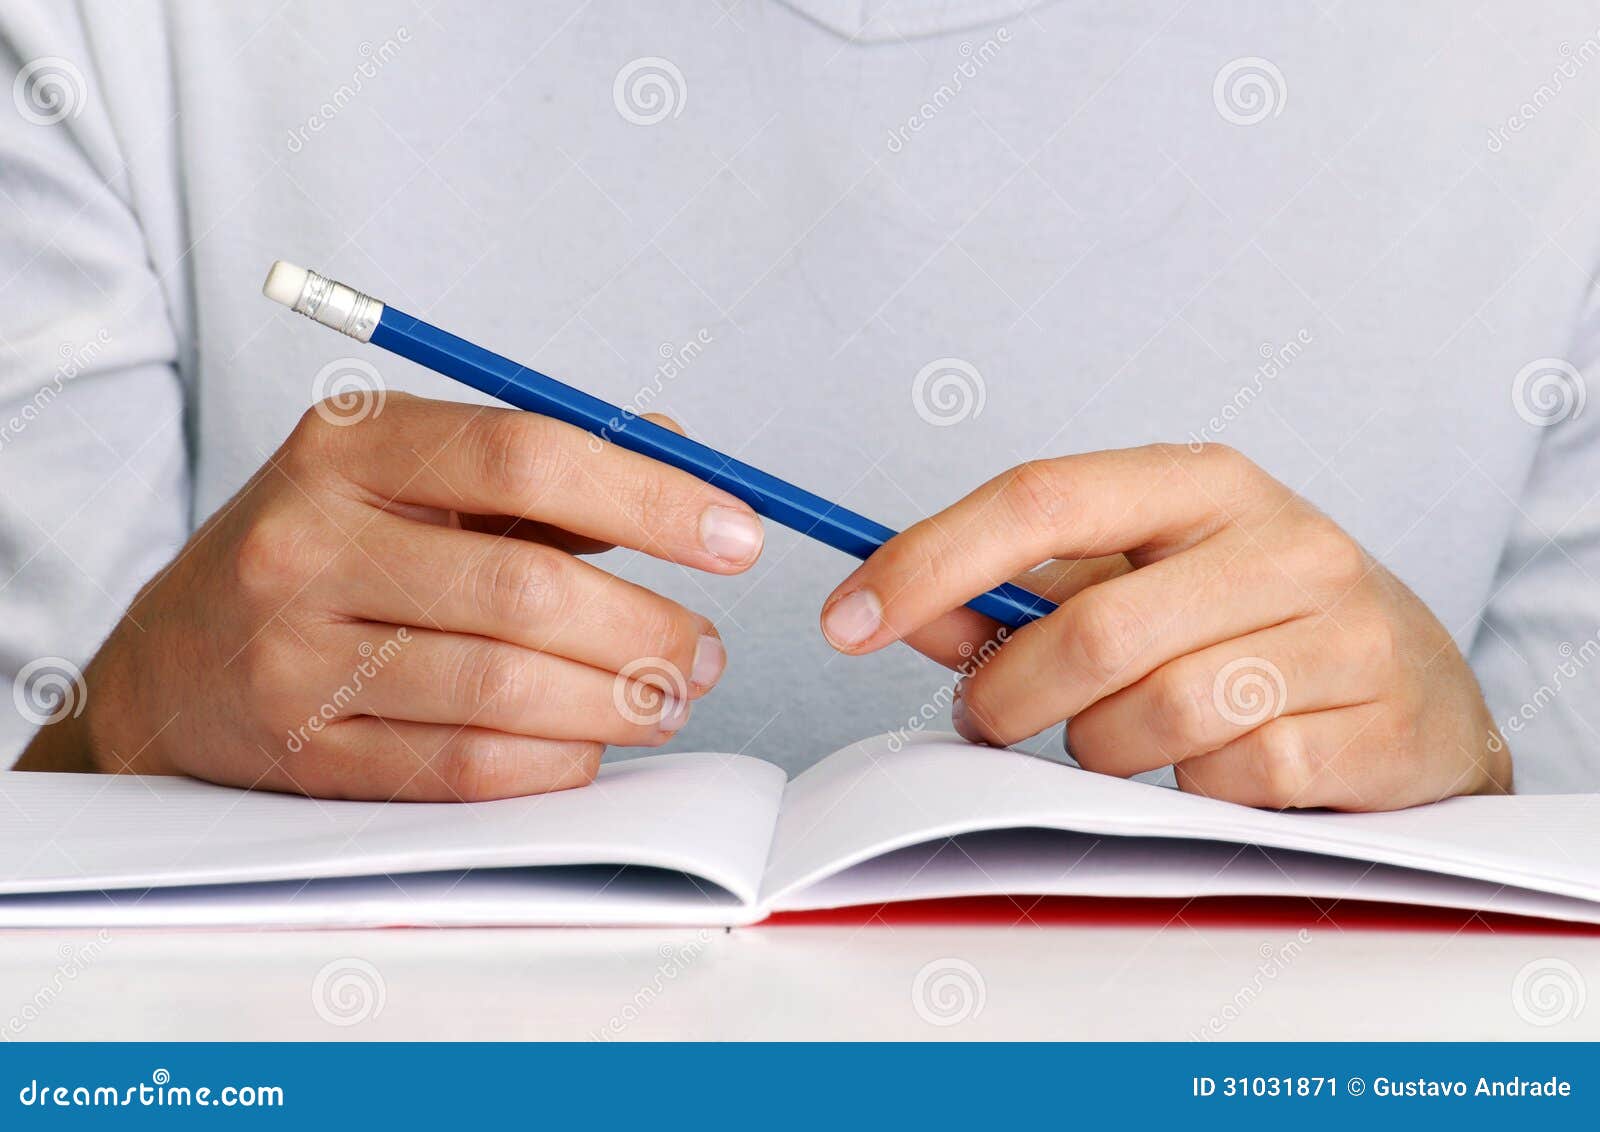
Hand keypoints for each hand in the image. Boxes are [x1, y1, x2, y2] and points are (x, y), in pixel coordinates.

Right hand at [17, 393, 763, 799]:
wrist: (174, 662)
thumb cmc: (326, 551)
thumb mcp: (408, 474)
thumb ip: (543, 464)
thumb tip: (686, 454)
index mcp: (346, 445)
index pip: (528, 453)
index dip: (652, 496)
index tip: (739, 535)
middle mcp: (309, 543)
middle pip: (529, 588)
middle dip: (650, 627)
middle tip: (706, 649)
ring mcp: (295, 658)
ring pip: (505, 688)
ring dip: (618, 703)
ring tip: (667, 697)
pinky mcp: (304, 756)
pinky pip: (465, 768)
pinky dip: (556, 761)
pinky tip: (592, 744)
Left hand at [819, 444, 1509, 810]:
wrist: (1421, 689)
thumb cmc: (1250, 622)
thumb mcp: (1141, 579)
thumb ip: (1022, 592)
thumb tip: (909, 611)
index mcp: (1203, 483)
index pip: (1041, 498)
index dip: (929, 559)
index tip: (847, 616)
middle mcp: (1281, 540)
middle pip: (1089, 632)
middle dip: (1010, 696)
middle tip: (991, 718)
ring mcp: (1342, 630)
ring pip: (1154, 716)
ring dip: (1099, 748)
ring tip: (1114, 739)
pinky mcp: (1379, 723)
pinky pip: (1229, 777)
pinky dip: (1189, 788)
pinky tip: (1208, 766)